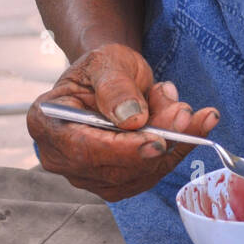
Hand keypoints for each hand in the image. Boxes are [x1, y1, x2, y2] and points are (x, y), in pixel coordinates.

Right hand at [27, 42, 219, 200]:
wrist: (113, 78)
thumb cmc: (103, 68)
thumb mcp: (106, 62)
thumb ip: (115, 87)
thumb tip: (131, 119)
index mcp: (46, 124)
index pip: (82, 149)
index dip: (121, 150)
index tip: (157, 141)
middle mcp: (62, 158)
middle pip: (114, 167)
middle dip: (157, 141)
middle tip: (186, 113)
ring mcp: (89, 175)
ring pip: (140, 174)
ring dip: (173, 143)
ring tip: (186, 109)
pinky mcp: (118, 181)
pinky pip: (154, 172)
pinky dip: (180, 150)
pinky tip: (197, 124)